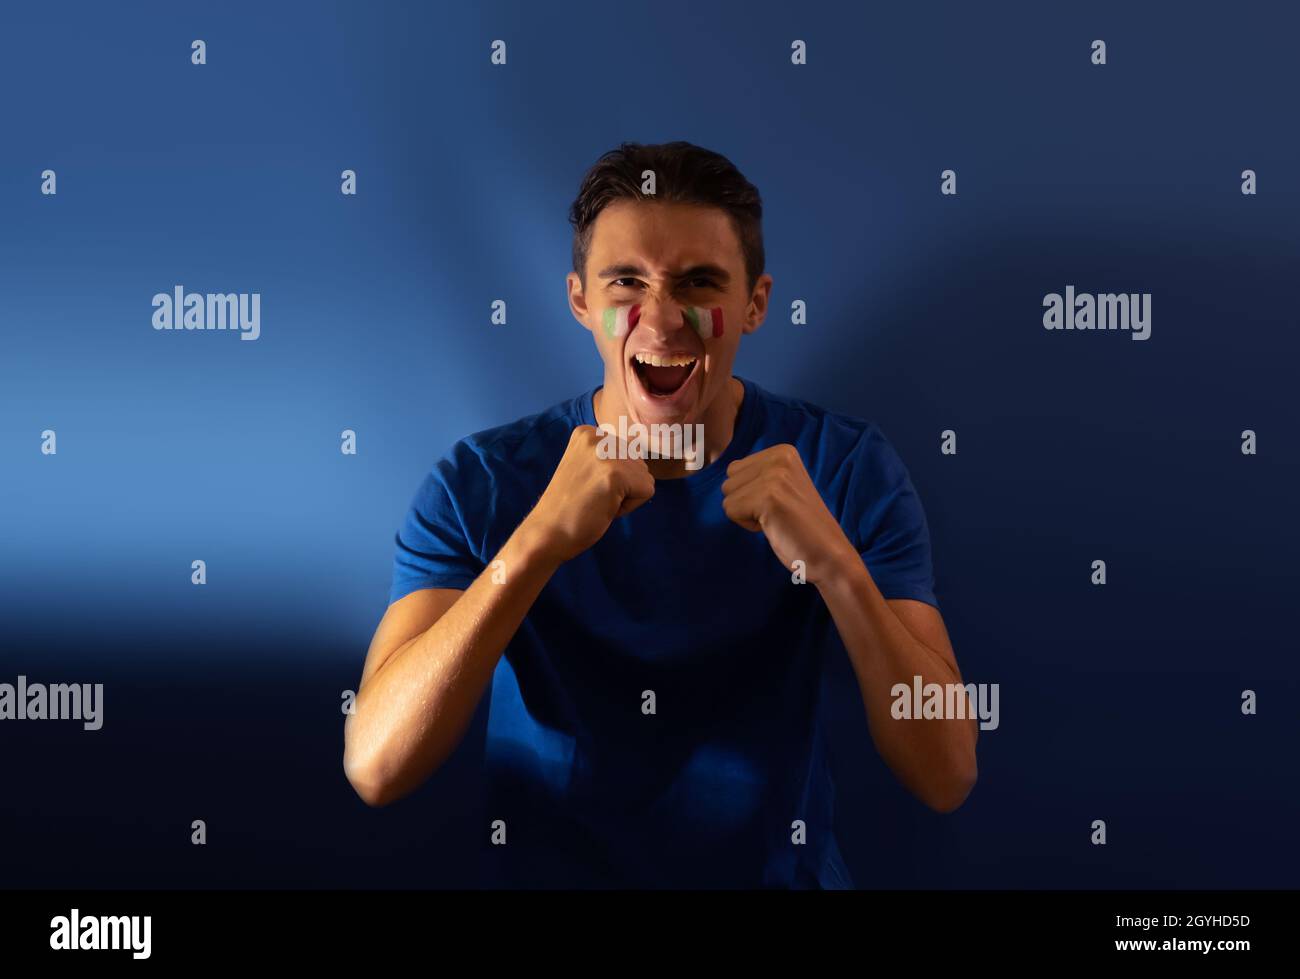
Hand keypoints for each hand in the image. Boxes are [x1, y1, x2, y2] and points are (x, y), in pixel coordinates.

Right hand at [522, 425, 654, 564]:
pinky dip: (630, 506)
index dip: (615, 477)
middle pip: (639, 463)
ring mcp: (607, 453)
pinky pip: (647, 490)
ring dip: (626, 496)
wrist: (547, 532)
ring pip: (644, 477)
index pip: (628, 452)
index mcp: (587, 432)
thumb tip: (639, 450)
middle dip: (624, 486)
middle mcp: (597, 435)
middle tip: (593, 496)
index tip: (588, 486)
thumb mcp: (588, 467)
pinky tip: (604, 508)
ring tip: (597, 501)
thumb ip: (609, 455)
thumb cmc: (569, 506)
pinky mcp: (616, 474)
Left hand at [721, 443, 856, 583]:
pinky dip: (747, 525)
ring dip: (746, 514)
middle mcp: (780, 457)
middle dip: (745, 501)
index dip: (750, 492)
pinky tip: (773, 526)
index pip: (735, 469)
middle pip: (729, 480)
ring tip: (775, 519)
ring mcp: (775, 476)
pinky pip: (731, 510)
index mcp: (783, 451)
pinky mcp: (768, 497)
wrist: (828, 553)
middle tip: (775, 513)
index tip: (778, 503)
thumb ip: (757, 474)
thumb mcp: (780, 486)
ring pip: (728, 496)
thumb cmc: (800, 525)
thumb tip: (723, 467)